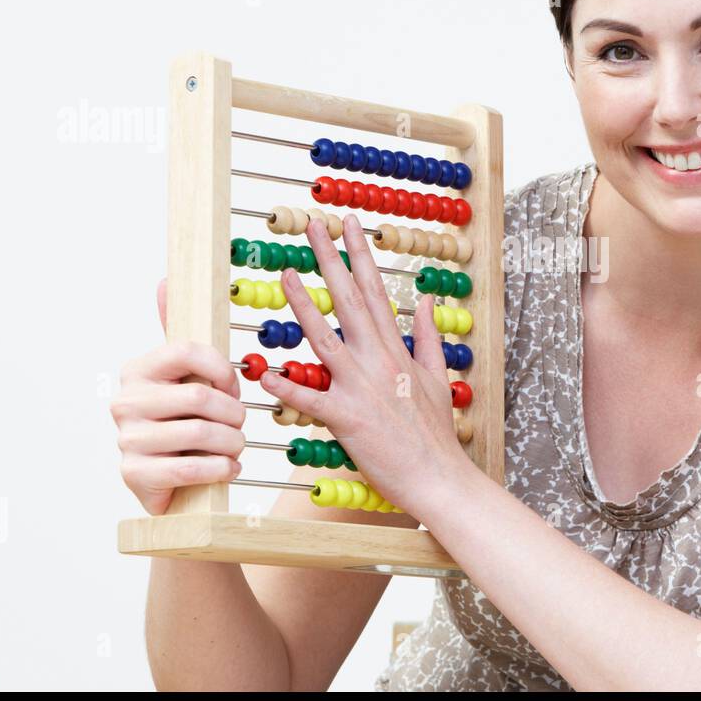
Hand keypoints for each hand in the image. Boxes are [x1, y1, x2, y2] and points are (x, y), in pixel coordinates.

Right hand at [110, 278, 245, 514]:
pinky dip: (221, 468)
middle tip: (239, 423)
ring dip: (232, 443)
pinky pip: (192, 466)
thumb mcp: (184, 380)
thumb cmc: (183, 424)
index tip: (234, 387)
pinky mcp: (135, 474)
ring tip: (235, 447)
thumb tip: (165, 280)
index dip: (222, 370)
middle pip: (199, 397)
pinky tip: (228, 467)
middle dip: (234, 413)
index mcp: (138, 370)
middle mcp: (125, 401)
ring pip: (201, 433)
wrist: (169, 483)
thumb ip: (179, 337)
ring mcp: (126, 439)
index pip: (186, 351)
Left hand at [257, 213, 468, 519]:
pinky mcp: (346, 418)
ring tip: (285, 273)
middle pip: (348, 299)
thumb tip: (423, 298)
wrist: (438, 476)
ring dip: (302, 304)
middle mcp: (377, 359)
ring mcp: (361, 386)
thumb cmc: (436, 432)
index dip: (359, 254)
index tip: (348, 224)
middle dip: (330, 259)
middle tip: (313, 226)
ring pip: (325, 337)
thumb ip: (428, 335)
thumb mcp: (438, 376)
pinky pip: (310, 399)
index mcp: (397, 348)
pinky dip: (286, 387)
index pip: (374, 290)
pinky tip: (263, 372)